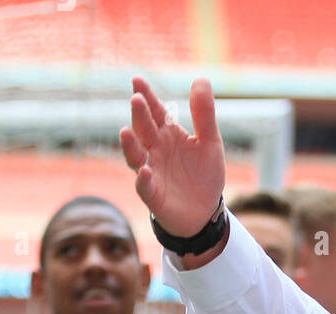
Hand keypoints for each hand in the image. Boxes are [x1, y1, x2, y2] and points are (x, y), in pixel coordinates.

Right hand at [120, 77, 224, 235]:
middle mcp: (154, 149)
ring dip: (130, 144)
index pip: (155, 111)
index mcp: (167, 134)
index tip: (137, 80)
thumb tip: (201, 78)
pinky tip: (146, 171)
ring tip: (125, 132)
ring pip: (135, 155)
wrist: (205, 212)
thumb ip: (204, 114)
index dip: (146, 96)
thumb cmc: (203, 174)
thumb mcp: (210, 142)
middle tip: (136, 99)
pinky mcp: (153, 194)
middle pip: (143, 129)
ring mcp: (150, 171)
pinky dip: (143, 179)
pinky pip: (144, 186)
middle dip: (139, 115)